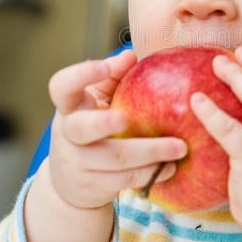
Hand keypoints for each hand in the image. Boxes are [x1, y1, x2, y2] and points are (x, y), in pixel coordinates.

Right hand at [47, 51, 186, 208]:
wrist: (69, 183)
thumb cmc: (92, 128)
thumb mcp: (96, 102)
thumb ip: (112, 77)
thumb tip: (130, 55)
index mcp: (70, 107)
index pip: (61, 87)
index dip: (79, 75)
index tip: (103, 67)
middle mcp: (67, 134)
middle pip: (82, 128)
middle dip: (104, 123)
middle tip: (126, 118)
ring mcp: (78, 163)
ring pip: (114, 159)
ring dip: (150, 153)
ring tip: (180, 148)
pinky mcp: (92, 186)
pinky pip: (124, 180)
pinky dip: (151, 174)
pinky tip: (171, 167)